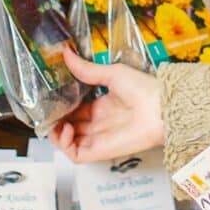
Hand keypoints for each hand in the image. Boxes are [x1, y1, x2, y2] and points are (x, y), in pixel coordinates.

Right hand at [48, 48, 165, 162]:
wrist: (161, 107)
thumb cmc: (144, 89)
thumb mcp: (111, 73)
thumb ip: (86, 69)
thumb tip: (67, 54)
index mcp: (103, 107)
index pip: (76, 111)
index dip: (62, 108)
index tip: (52, 100)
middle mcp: (100, 124)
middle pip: (70, 127)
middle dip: (56, 121)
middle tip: (48, 112)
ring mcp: (99, 139)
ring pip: (69, 143)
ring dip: (56, 134)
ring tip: (54, 122)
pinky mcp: (100, 151)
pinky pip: (76, 154)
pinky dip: (65, 145)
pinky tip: (65, 129)